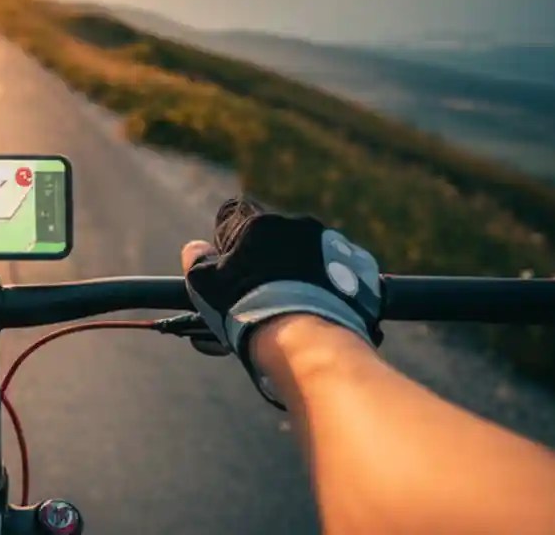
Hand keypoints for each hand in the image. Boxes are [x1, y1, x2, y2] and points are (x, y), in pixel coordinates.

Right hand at [181, 197, 382, 406]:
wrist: (306, 338)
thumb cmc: (248, 309)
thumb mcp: (206, 285)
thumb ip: (197, 260)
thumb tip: (196, 248)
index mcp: (257, 222)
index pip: (233, 216)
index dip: (228, 242)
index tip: (230, 269)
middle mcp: (297, 224)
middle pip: (274, 236)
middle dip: (267, 259)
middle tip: (262, 295)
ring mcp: (332, 243)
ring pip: (308, 252)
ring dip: (300, 272)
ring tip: (294, 310)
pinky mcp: (358, 266)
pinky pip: (340, 270)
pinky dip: (331, 285)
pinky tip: (321, 311)